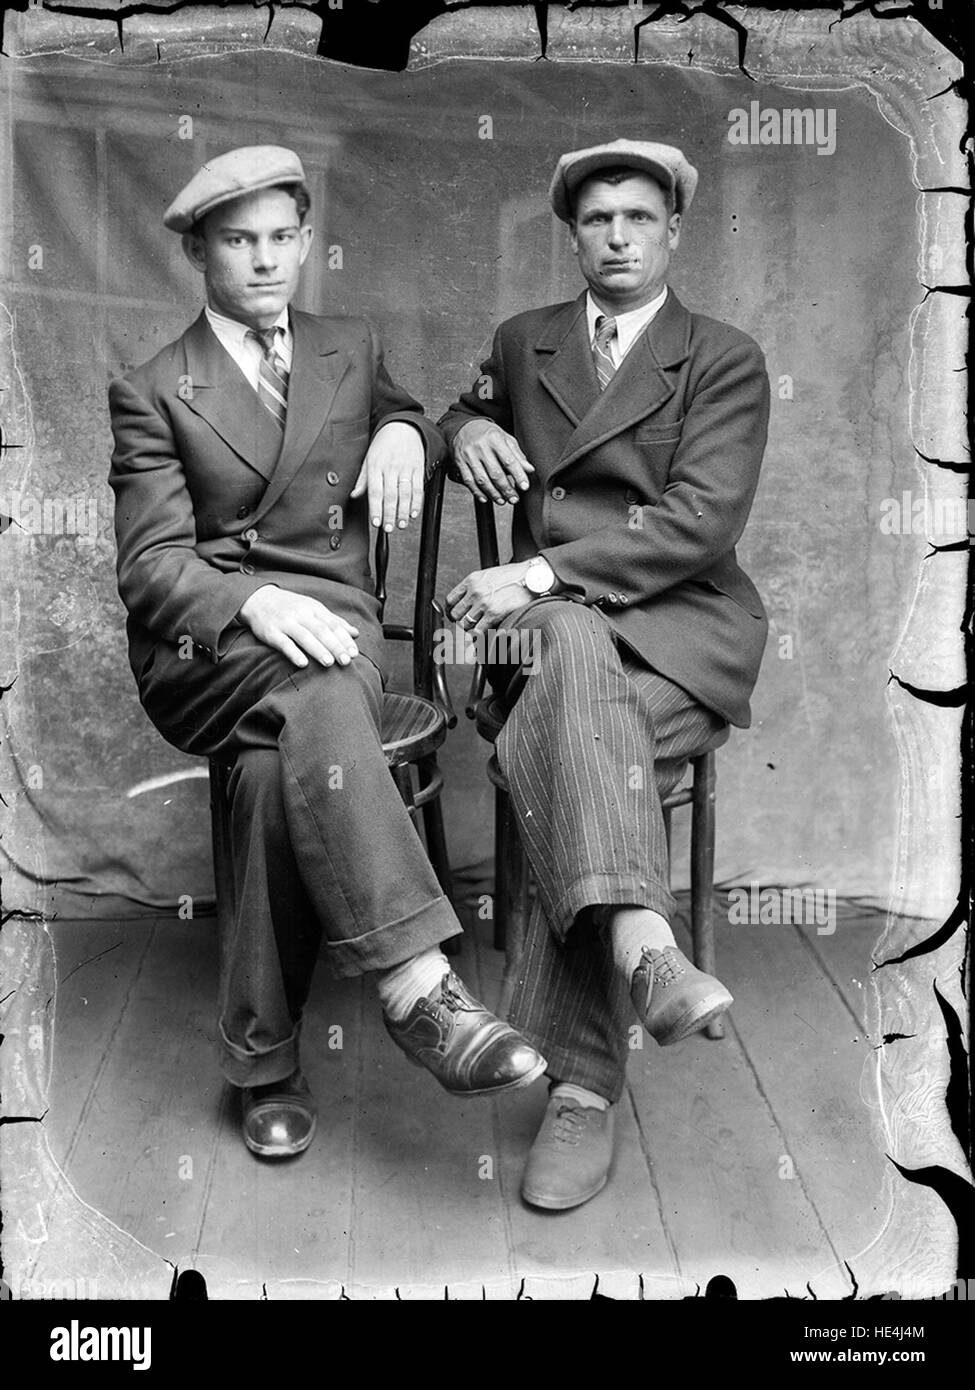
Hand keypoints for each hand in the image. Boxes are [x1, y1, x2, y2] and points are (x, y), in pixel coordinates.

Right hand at [238, 586, 359, 668]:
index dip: (344, 639)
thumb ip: (334, 621)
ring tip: (329, 663)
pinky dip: (293, 653)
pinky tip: (302, 664)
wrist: (258, 599)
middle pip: (321, 630)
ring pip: (304, 636)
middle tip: (346, 661)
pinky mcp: (270, 632)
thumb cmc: (291, 607)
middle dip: (335, 646)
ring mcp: (285, 622)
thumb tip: (355, 633)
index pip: (333, 624)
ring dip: (317, 650)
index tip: (354, 653)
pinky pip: (283, 643)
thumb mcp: (313, 609)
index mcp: (313, 608)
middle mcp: (301, 614)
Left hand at [351, 420, 423, 531]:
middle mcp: (391, 467)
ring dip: (403, 511)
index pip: (375, 491)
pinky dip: (417, 502)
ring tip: (400, 524)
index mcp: (376, 465)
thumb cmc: (383, 445)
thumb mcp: (368, 459)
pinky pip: (418, 488)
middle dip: (389, 514)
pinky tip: (413, 513)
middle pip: (390, 495)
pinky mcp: (418, 468)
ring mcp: (406, 467)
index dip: (375, 508)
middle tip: (388, 528)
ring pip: (405, 493)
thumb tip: (353, 495)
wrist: (403, 427)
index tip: (376, 522)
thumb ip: (362, 479)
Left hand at [446, 562, 533, 633]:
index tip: (454, 615)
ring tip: (478, 628)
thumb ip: (476, 586)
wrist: (533, 577)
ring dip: (471, 629)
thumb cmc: (515, 576)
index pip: (450, 599)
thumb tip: (469, 601)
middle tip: (468, 624)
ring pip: (465, 624)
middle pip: (455, 614)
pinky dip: (480, 635)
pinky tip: (485, 633)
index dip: (451, 610)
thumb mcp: (489, 575)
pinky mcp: (494, 614)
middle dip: (461, 621)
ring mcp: (483, 603)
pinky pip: (478, 631)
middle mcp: (475, 591)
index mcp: (472, 580)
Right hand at [451, 419, 533, 504]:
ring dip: (493, 493)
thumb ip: (517, 455)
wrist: (464, 428)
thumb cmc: (487, 434)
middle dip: (506, 489)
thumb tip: (529, 469)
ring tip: (502, 500)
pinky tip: (486, 498)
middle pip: (495, 473)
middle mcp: (481, 447)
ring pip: (482, 480)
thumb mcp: (505, 439)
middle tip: (514, 499)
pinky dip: (477, 492)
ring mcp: (469, 456)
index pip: (509, 460)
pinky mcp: (460, 463)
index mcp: (495, 438)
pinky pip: (469, 481)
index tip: (524, 486)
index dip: (518, 475)